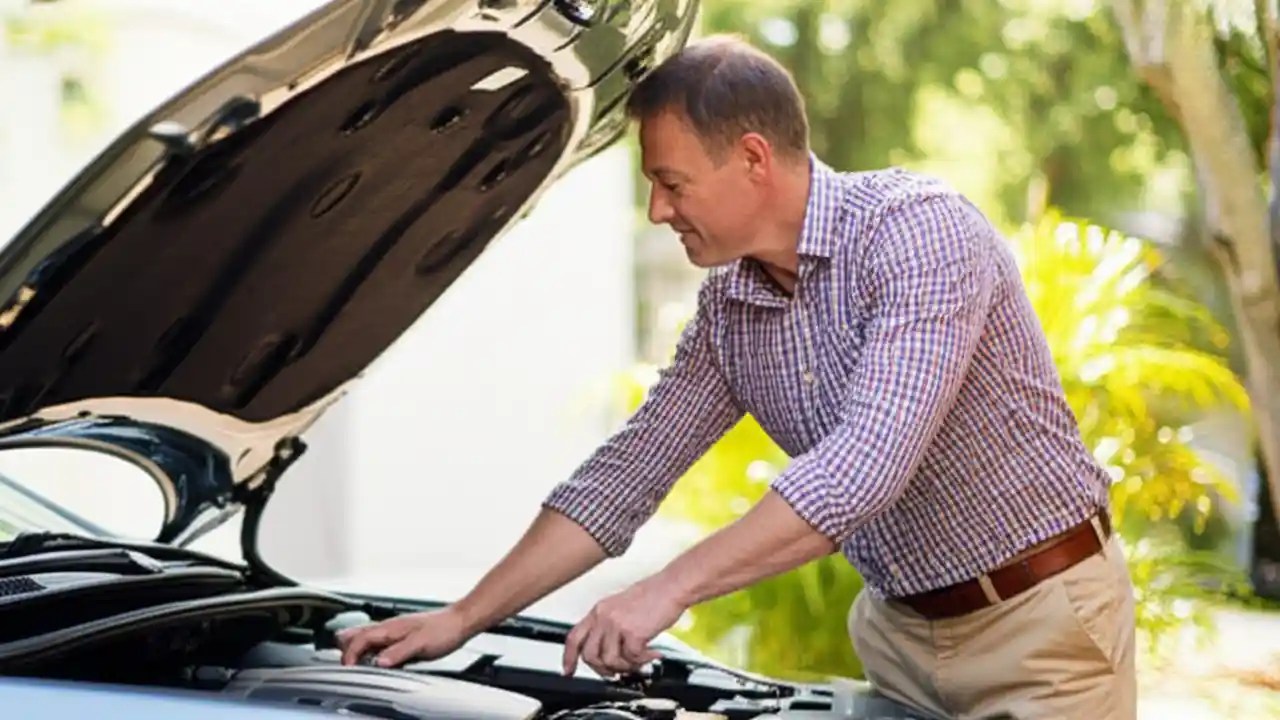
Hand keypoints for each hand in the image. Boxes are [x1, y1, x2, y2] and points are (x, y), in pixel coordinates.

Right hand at [336, 607, 470, 667]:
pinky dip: (371, 650)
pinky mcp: (401, 636)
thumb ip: (399, 652)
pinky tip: (376, 658)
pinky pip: (379, 642)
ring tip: (355, 661)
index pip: (359, 639)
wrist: (460, 621)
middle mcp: (389, 627)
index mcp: (390, 628)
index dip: (349, 653)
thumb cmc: (443, 630)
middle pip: (357, 634)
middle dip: (347, 648)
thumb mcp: (421, 644)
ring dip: (358, 649)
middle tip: (348, 664)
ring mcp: (394, 631)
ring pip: (367, 637)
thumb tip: (379, 662)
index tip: (348, 667)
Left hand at [562, 577, 684, 677]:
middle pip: (589, 655)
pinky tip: (651, 653)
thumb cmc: (653, 594)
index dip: (568, 657)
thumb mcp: (622, 607)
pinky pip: (632, 658)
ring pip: (610, 661)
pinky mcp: (633, 632)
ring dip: (626, 666)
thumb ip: (610, 626)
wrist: (672, 586)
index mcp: (599, 610)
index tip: (568, 670)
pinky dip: (643, 660)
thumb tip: (607, 651)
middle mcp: (604, 617)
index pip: (574, 637)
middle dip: (602, 669)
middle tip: (616, 671)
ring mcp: (617, 624)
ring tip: (638, 660)